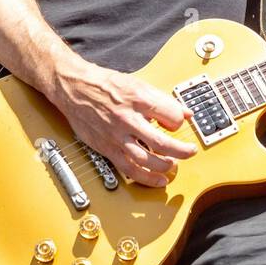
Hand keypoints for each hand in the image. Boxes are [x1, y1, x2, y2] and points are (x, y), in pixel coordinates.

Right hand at [48, 60, 197, 186]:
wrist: (75, 88)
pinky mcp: (106, 148)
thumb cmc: (105, 85)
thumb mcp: (139, 84)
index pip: (171, 116)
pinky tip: (158, 180)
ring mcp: (116, 136)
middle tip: (190, 151)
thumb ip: (164, 100)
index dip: (180, 121)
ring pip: (145, 159)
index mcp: (138, 100)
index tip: (180, 123)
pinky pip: (127, 168)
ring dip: (164, 166)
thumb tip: (186, 113)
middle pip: (161, 142)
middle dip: (180, 150)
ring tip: (174, 165)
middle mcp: (127, 119)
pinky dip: (145, 177)